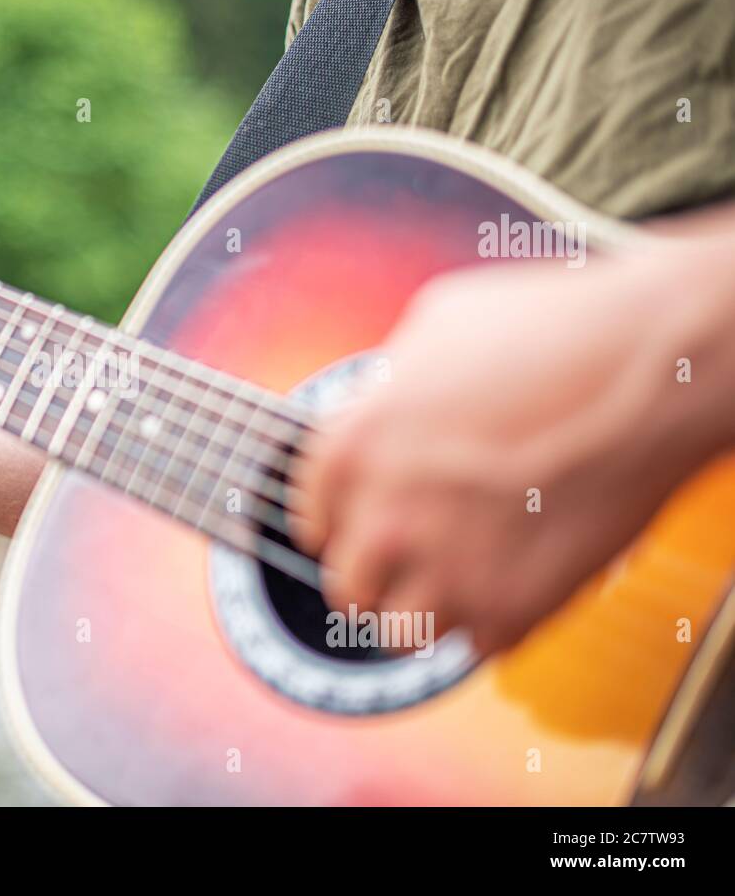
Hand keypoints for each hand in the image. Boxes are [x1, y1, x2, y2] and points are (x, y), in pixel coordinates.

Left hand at [297, 250, 734, 655]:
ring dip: (426, 613)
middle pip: (347, 587)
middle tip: (407, 567)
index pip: (312, 517)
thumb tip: (387, 394)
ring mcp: (444, 569)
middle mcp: (383, 516)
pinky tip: (514, 585)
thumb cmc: (555, 330)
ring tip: (456, 588)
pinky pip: (478, 645)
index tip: (359, 530)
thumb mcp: (440, 322)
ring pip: (402, 632)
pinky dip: (493, 624)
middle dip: (376, 578)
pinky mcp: (510, 607)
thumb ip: (394, 379)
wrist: (655, 372)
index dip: (340, 524)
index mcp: (351, 446)